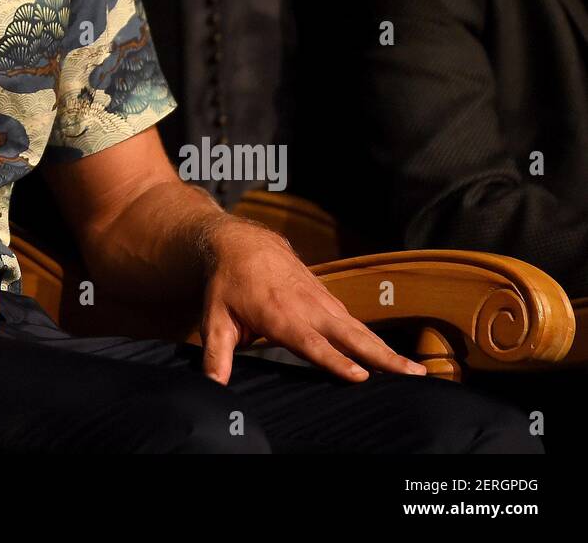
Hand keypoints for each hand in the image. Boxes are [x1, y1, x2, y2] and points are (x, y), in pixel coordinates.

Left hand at [197, 216, 427, 383]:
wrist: (240, 241)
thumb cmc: (226, 282)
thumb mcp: (214, 317)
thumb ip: (217, 353)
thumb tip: (211, 385)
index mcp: (280, 316)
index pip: (312, 343)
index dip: (335, 360)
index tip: (361, 376)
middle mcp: (306, 307)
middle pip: (349, 335)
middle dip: (382, 356)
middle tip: (413, 375)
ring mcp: (320, 300)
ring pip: (357, 328)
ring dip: (386, 349)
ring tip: (415, 372)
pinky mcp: (326, 297)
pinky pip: (353, 320)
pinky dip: (374, 338)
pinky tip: (391, 356)